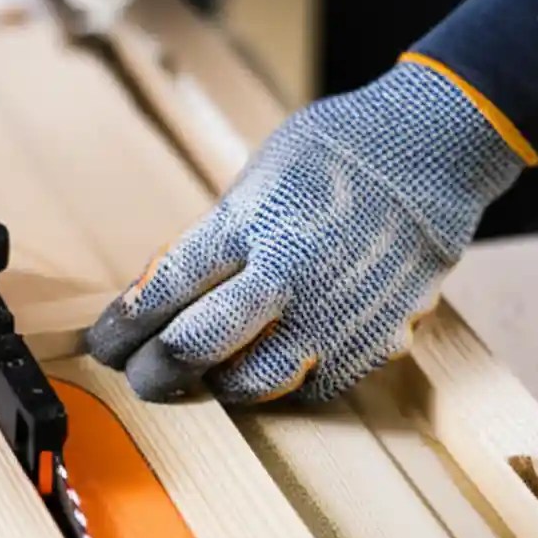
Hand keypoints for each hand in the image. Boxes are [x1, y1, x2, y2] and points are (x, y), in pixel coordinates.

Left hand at [87, 60, 525, 402]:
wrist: (434, 147)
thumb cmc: (332, 154)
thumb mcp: (254, 179)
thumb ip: (210, 241)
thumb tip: (153, 298)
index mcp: (247, 224)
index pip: (159, 295)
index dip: (120, 332)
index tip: (103, 347)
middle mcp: (286, 275)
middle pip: (192, 349)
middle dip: (151, 373)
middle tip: (140, 376)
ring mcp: (333, 314)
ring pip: (249, 385)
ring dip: (214, 385)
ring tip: (203, 373)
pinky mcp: (373, 342)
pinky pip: (308, 390)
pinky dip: (280, 385)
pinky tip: (267, 365)